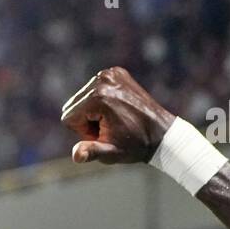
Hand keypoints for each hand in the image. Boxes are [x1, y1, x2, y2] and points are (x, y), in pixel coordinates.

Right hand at [60, 66, 175, 164]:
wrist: (161, 133)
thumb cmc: (134, 145)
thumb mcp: (110, 153)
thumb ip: (90, 152)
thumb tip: (76, 156)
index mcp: (98, 97)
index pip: (68, 117)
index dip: (83, 132)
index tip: (104, 134)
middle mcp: (102, 79)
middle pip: (72, 105)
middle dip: (86, 120)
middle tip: (110, 127)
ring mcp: (110, 73)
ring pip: (81, 98)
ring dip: (92, 112)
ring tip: (114, 119)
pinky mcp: (116, 72)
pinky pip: (93, 89)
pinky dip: (100, 101)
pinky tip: (116, 109)